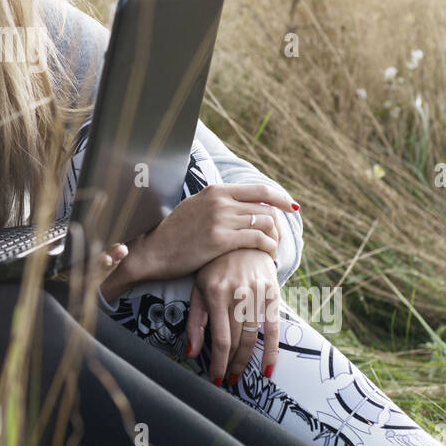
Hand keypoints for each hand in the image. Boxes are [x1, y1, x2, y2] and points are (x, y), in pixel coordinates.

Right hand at [99, 183, 294, 301]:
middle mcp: (220, 201)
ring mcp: (220, 220)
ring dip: (275, 238)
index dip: (280, 197)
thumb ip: (217, 201)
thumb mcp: (195, 206)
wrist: (153, 250)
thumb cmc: (173, 233)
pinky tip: (268, 256)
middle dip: (280, 223)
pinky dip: (269, 248)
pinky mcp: (220, 240)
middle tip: (280, 238)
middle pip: (266, 207)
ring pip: (265, 223)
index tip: (292, 207)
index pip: (259, 190)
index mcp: (216, 191)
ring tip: (273, 249)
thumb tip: (237, 200)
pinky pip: (258, 240)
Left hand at [185, 248, 280, 387]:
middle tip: (229, 380)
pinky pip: (275, 326)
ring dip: (248, 361)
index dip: (219, 363)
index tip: (216, 379)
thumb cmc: (215, 266)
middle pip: (238, 340)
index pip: (220, 338)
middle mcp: (238, 293)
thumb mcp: (199, 288)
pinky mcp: (273, 292)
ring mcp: (257, 292)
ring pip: (254, 336)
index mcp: (215, 292)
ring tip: (240, 374)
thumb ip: (195, 321)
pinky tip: (267, 368)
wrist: (242, 237)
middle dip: (232, 365)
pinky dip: (272, 350)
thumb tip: (192, 353)